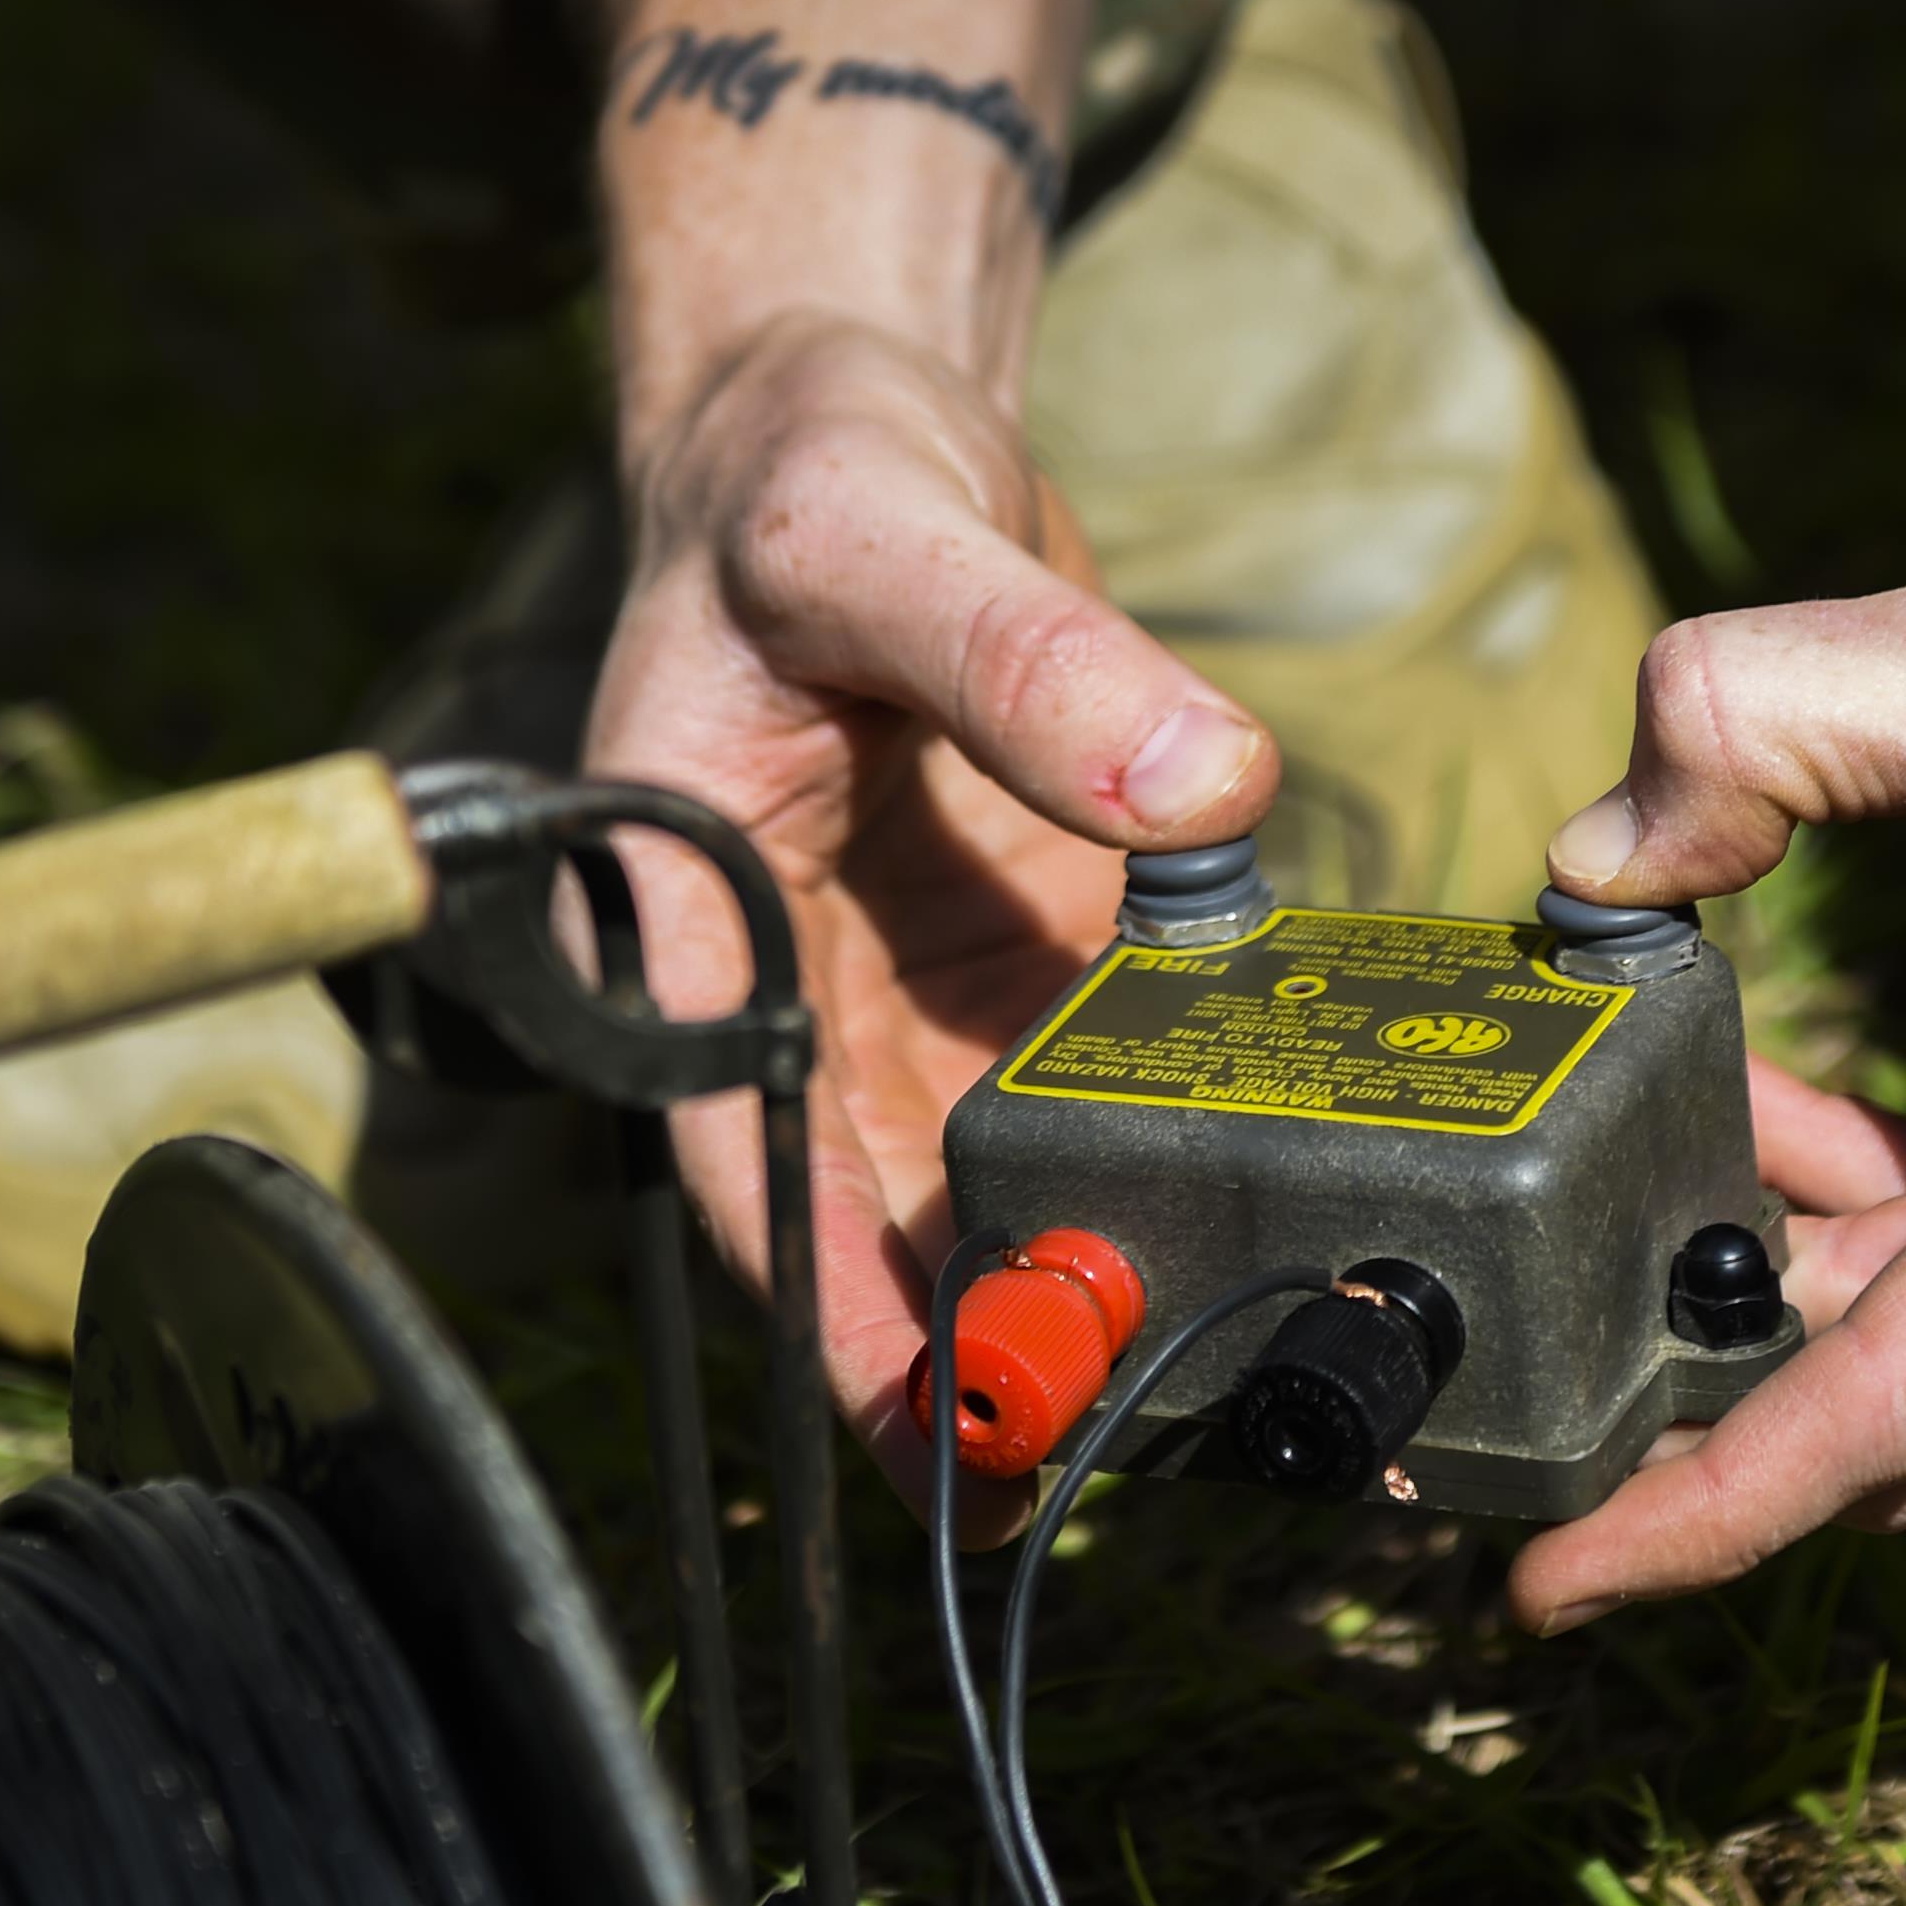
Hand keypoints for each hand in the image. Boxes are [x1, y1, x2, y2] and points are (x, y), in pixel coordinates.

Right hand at [584, 313, 1277, 1537]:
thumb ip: (1024, 657)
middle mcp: (785, 985)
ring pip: (974, 1177)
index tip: (920, 1418)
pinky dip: (1140, 1161)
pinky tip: (1225, 1241)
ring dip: (1055, 1286)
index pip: (731, 1142)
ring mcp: (902, 990)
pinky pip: (1081, 1084)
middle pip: (860, 1206)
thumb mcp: (878, 536)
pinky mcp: (1008, 963)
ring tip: (1161, 1417)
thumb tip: (1203, 786)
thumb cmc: (807, 473)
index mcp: (679, 913)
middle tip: (1070, 1470)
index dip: (821, 1297)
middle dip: (958, 1344)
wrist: (864, 434)